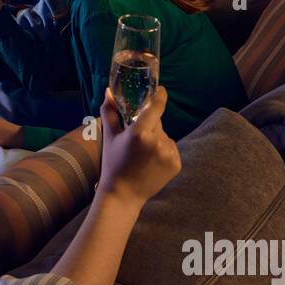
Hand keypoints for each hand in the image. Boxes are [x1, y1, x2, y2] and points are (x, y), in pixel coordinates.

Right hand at [95, 86, 180, 204]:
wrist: (123, 194)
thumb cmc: (113, 163)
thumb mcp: (109, 137)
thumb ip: (109, 111)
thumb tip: (108, 91)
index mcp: (139, 133)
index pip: (156, 106)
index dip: (160, 95)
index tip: (160, 90)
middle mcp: (157, 142)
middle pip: (158, 122)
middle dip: (149, 125)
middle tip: (136, 140)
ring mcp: (168, 153)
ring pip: (165, 136)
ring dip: (157, 139)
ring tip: (142, 155)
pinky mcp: (176, 164)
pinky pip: (171, 149)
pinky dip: (163, 152)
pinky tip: (151, 163)